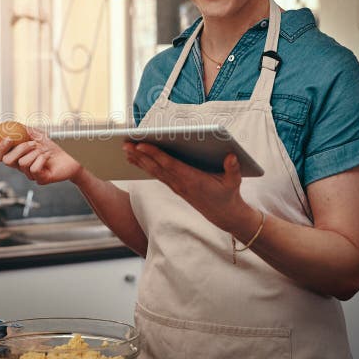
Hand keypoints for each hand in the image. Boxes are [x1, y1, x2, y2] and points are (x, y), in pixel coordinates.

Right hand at [0, 127, 81, 184]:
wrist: (71, 158)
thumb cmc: (53, 149)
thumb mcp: (39, 136)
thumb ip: (25, 131)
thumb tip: (13, 124)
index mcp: (18, 158)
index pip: (1, 157)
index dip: (1, 148)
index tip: (8, 138)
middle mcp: (22, 168)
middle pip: (7, 161)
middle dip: (20, 148)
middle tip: (33, 143)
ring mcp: (31, 175)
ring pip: (22, 163)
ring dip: (35, 152)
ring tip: (45, 151)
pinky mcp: (40, 179)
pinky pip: (34, 168)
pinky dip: (42, 159)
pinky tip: (48, 157)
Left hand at [123, 142, 245, 230]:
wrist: (224, 215)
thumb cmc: (228, 195)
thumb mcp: (234, 182)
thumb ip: (232, 169)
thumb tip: (232, 156)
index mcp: (192, 179)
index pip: (169, 164)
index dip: (154, 154)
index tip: (141, 145)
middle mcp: (180, 183)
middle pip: (156, 166)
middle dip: (139, 155)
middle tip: (125, 143)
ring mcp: (176, 185)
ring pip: (153, 171)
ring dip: (138, 159)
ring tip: (125, 148)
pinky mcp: (175, 186)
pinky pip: (156, 174)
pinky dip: (144, 165)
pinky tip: (135, 158)